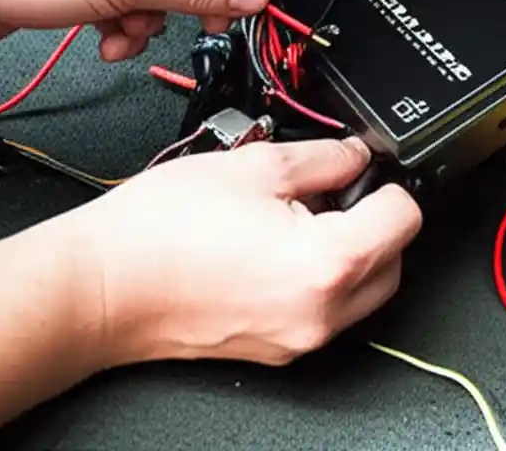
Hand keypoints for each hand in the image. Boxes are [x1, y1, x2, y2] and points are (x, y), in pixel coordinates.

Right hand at [65, 137, 421, 366]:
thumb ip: (322, 157)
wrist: (100, 286)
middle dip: (374, 220)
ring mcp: (300, 338)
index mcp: (328, 263)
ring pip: (362, 292)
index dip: (387, 182)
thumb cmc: (158, 232)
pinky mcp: (276, 350)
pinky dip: (316, 278)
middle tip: (331, 190)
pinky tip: (272, 246)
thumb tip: (353, 155)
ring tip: (295, 217)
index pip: (405, 217)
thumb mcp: (253, 165)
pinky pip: (323, 311)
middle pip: (393, 261)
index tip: (365, 168)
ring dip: (350, 252)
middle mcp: (322, 312)